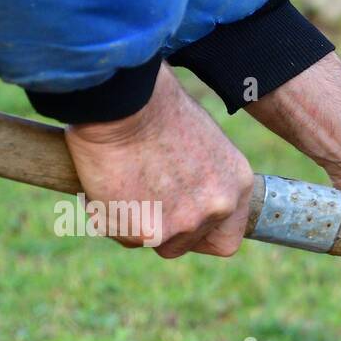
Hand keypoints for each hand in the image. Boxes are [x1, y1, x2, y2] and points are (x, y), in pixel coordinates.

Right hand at [65, 65, 253, 258]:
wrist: (122, 98)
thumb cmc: (153, 104)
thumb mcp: (200, 141)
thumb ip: (201, 177)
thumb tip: (183, 194)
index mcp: (238, 183)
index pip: (227, 237)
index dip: (200, 235)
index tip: (178, 222)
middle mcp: (220, 207)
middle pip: (187, 242)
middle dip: (162, 227)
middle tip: (139, 197)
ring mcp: (185, 222)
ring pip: (154, 241)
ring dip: (134, 222)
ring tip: (119, 183)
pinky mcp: (148, 230)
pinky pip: (123, 234)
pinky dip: (108, 216)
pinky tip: (103, 184)